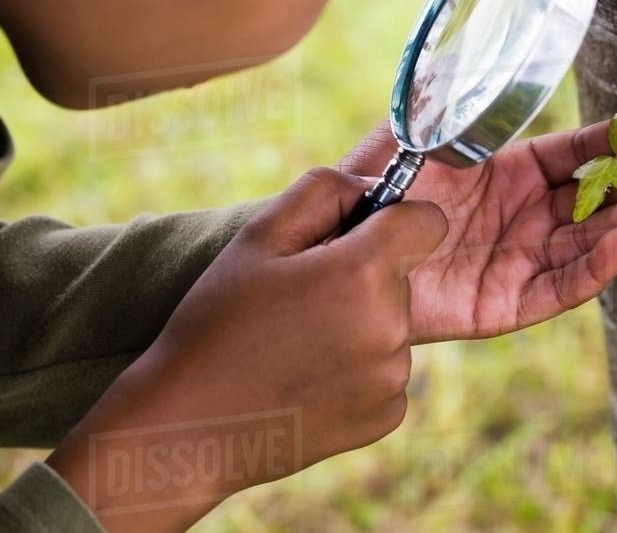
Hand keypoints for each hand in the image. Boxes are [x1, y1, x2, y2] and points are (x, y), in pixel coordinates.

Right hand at [47, 168, 446, 531]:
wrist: (188, 427)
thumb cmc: (216, 325)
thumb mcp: (258, 238)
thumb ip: (324, 191)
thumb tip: (373, 188)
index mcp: (364, 272)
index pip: (428, 222)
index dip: (395, 221)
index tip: (358, 236)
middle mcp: (391, 325)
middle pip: (401, 276)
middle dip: (363, 275)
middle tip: (301, 299)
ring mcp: (392, 376)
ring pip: (392, 324)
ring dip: (359, 324)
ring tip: (296, 343)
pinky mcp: (387, 416)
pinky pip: (386, 372)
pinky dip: (357, 370)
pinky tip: (306, 379)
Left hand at [339, 115, 616, 343]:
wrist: (333, 254)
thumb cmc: (371, 189)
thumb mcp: (413, 135)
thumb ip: (448, 99)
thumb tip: (471, 43)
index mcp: (512, 170)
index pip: (580, 153)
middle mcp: (526, 214)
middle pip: (600, 196)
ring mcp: (520, 259)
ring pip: (592, 241)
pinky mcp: (506, 304)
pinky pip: (559, 289)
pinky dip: (593, 269)